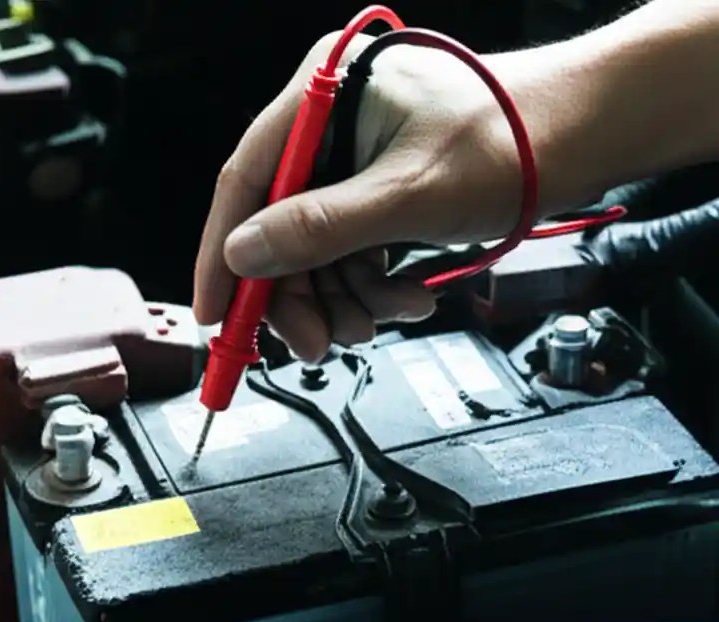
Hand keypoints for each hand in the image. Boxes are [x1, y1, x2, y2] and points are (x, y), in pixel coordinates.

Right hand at [193, 32, 586, 360]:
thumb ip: (318, 228)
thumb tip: (244, 256)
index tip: (216, 312)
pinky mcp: (377, 185)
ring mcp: (352, 155)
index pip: (244, 180)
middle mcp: (327, 122)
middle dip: (298, 293)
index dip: (222, 254)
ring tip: (378, 320)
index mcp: (321, 95)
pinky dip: (369, 284)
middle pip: (277, 225)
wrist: (588, 133)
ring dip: (340, 297)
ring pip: (314, 247)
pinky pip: (348, 247)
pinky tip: (403, 298)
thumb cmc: (514, 140)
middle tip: (314, 344)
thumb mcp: (407, 196)